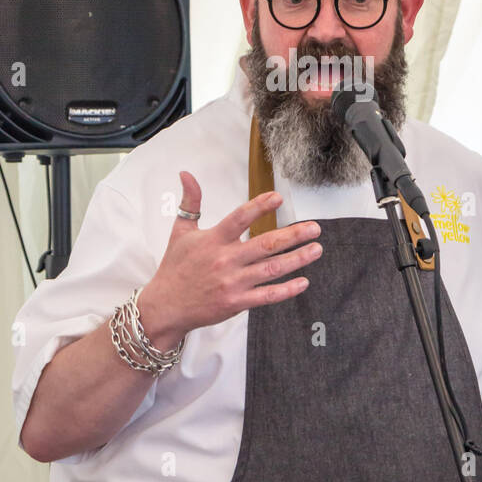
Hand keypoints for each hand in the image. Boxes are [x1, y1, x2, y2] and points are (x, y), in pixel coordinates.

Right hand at [137, 171, 322, 347]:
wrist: (165, 306)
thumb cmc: (174, 267)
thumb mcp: (180, 232)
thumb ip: (190, 203)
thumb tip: (186, 174)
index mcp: (213, 240)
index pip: (240, 218)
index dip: (259, 207)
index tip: (278, 198)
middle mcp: (225, 260)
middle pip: (265, 245)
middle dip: (293, 235)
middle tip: (315, 228)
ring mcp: (232, 283)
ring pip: (271, 269)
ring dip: (297, 259)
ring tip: (316, 249)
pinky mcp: (236, 302)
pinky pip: (266, 296)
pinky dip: (286, 290)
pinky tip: (303, 282)